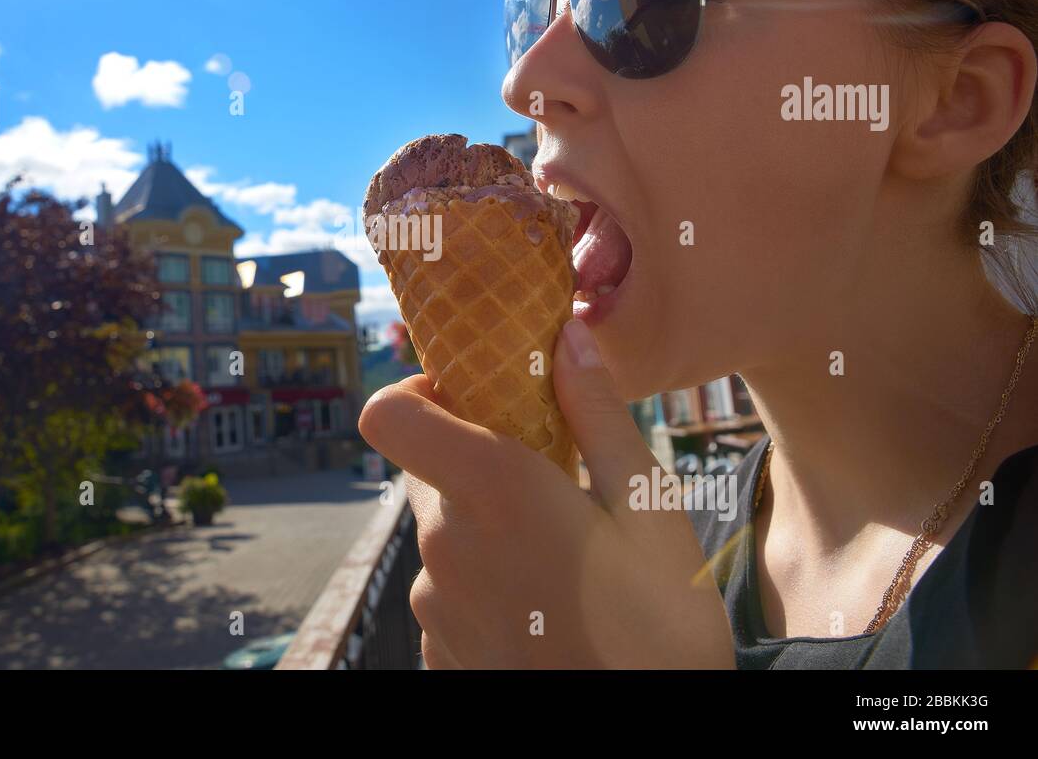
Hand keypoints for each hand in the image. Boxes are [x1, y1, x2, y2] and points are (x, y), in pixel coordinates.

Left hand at [357, 318, 735, 668]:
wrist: (648, 742)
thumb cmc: (662, 629)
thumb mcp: (651, 509)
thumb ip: (598, 413)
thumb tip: (566, 332)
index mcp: (492, 491)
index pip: (388, 414)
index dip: (419, 393)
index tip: (475, 398)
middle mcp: (444, 545)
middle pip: (425, 470)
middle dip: (475, 460)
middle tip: (549, 480)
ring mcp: (436, 606)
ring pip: (443, 534)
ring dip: (486, 528)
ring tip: (565, 559)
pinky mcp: (440, 652)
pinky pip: (451, 590)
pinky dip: (487, 585)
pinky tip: (549, 608)